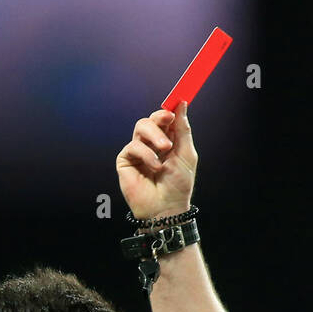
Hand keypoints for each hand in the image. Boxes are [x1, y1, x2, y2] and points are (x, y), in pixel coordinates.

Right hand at [116, 102, 196, 220]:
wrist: (167, 208)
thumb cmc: (178, 186)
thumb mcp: (186, 154)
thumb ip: (182, 129)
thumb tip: (181, 103)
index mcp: (167, 141)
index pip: (164, 119)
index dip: (168, 110)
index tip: (175, 104)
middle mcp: (151, 145)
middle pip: (151, 119)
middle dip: (160, 119)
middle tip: (168, 121)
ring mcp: (138, 152)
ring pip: (141, 127)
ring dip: (154, 135)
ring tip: (165, 149)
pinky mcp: (126, 160)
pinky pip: (134, 146)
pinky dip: (147, 154)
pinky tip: (155, 167)